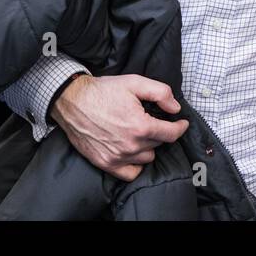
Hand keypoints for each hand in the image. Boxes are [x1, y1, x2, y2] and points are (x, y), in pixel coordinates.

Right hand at [51, 73, 189, 181]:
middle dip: (158, 132)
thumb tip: (175, 108)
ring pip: (147, 157)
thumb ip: (161, 93)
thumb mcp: (135, 82)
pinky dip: (136, 164)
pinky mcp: (106, 164)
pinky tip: (133, 151)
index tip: (182, 123)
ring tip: (139, 134)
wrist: (72, 101)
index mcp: (140, 126)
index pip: (171, 134)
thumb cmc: (103, 91)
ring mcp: (118, 157)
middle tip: (150, 120)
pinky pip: (131, 173)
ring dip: (147, 146)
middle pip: (158, 144)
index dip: (180, 127)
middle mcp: (131, 145)